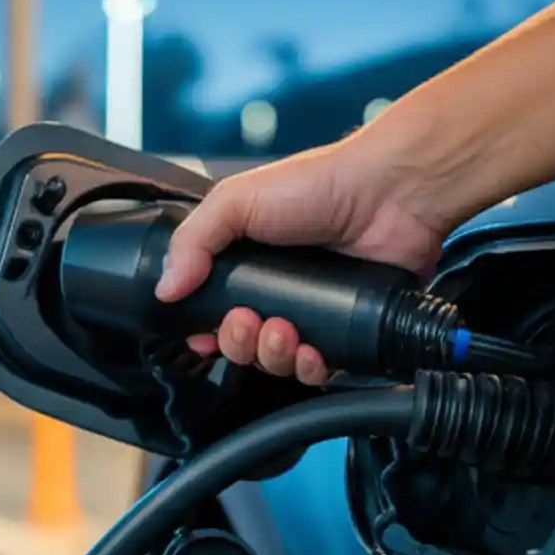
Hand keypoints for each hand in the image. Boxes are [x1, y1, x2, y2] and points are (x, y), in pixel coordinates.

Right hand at [154, 136, 451, 384]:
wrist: (389, 194)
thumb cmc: (318, 185)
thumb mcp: (235, 201)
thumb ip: (192, 241)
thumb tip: (165, 289)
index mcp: (245, 263)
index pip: (210, 312)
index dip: (202, 330)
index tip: (201, 333)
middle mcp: (277, 291)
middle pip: (240, 344)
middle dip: (237, 343)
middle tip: (247, 321)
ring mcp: (313, 313)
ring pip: (277, 362)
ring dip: (271, 357)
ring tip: (283, 333)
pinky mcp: (348, 331)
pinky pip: (320, 369)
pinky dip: (311, 369)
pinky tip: (311, 352)